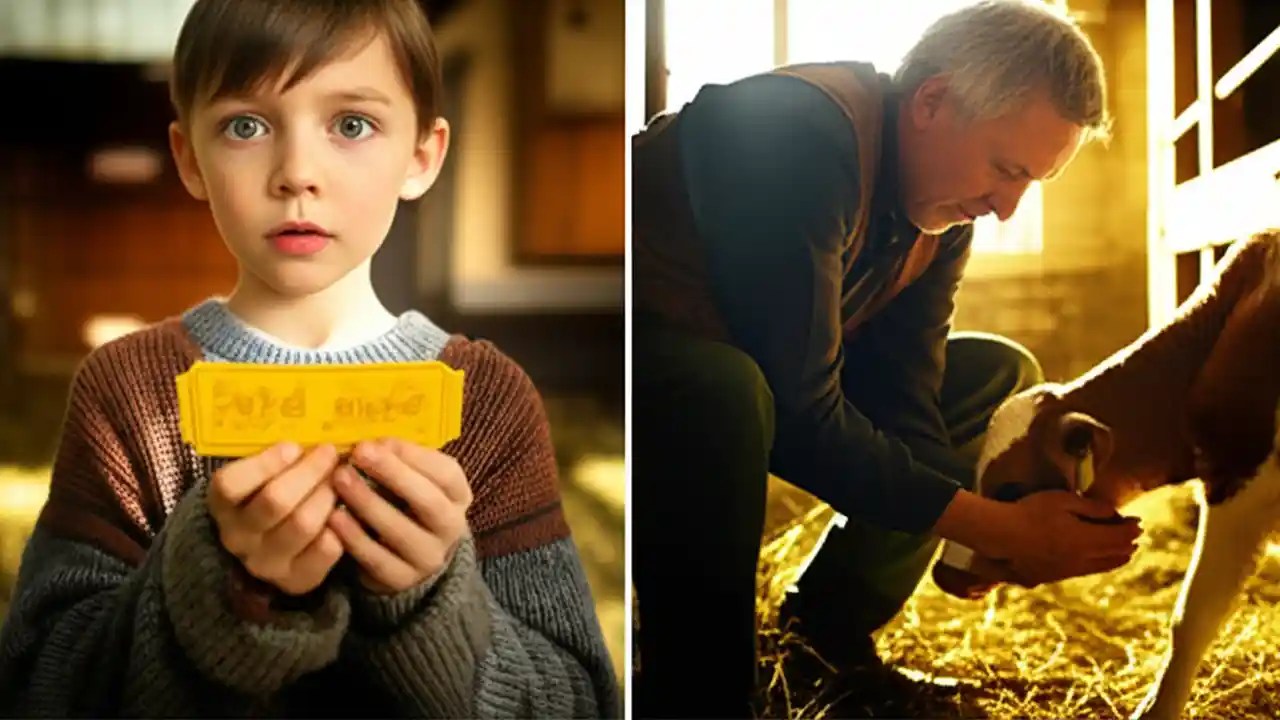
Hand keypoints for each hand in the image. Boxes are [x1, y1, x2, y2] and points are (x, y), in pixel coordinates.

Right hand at [208, 442, 344, 595]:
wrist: (270, 547)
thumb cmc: (270, 492)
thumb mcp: (262, 473)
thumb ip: (279, 453)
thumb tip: (315, 421)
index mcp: (222, 505)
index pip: (231, 484)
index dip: (265, 462)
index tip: (294, 446)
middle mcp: (238, 537)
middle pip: (276, 501)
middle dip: (310, 472)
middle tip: (331, 453)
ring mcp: (266, 563)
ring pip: (304, 523)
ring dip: (328, 495)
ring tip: (341, 479)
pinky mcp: (297, 579)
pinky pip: (326, 549)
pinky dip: (341, 525)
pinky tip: (345, 510)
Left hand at [328, 438, 473, 594]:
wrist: (409, 559)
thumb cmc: (406, 505)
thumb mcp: (412, 480)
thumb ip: (399, 461)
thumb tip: (372, 443)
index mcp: (458, 496)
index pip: (446, 473)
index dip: (414, 456)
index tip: (380, 440)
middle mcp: (451, 527)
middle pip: (427, 501)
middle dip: (392, 474)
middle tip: (359, 452)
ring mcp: (429, 557)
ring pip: (400, 530)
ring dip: (367, 502)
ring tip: (339, 479)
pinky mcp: (402, 580)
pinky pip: (376, 558)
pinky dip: (354, 537)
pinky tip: (333, 517)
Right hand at [995, 490, 1141, 587]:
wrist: (1003, 536)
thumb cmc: (1032, 511)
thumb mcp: (1064, 501)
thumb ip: (1091, 507)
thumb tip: (1113, 513)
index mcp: (1087, 540)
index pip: (1119, 536)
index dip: (1131, 529)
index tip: (1138, 522)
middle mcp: (1083, 559)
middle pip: (1114, 554)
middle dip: (1128, 545)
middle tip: (1135, 538)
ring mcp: (1069, 569)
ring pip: (1102, 566)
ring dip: (1116, 558)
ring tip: (1125, 554)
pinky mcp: (1056, 575)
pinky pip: (1085, 571)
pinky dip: (1099, 565)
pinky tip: (1097, 561)